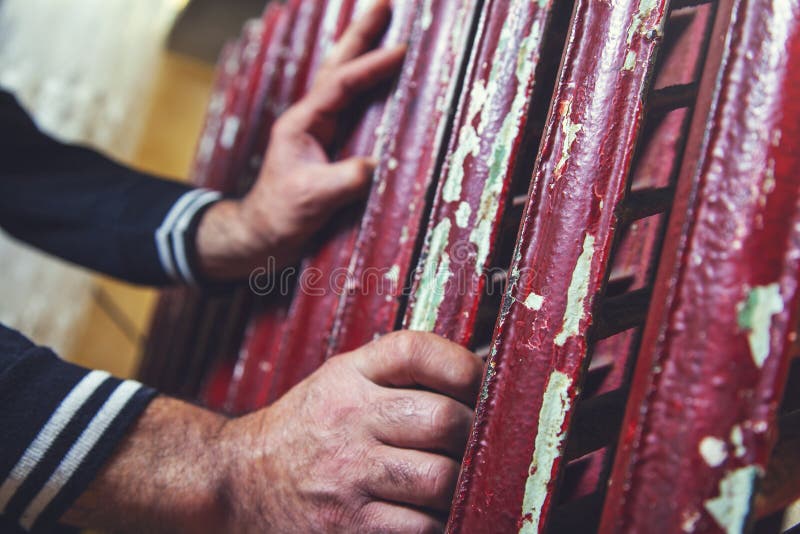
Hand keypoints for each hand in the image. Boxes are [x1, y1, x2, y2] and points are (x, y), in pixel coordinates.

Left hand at [195, 0, 405, 279]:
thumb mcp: (313, 197)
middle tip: (383, 3)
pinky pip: (349, 103)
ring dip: (360, 50)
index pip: (340, 84)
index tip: (401, 50)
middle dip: (359, 33)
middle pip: (336, 65)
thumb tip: (380, 165)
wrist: (262, 234)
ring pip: (341, 79)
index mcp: (302, 123)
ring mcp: (317, 129)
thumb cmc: (280, 214)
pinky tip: (375, 79)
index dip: (371, 66)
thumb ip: (346, 179)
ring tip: (380, 25)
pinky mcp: (326, 144)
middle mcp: (309, 119)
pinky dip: (364, 83)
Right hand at [220, 332, 482, 532]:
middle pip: (444, 420)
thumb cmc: (307, 427)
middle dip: (474, 434)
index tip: (479, 385)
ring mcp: (348, 476)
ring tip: (455, 480)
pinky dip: (439, 521)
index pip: (416, 352)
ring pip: (441, 480)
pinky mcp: (350, 527)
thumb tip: (478, 375)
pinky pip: (423, 528)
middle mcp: (349, 420)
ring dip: (461, 483)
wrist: (241, 479)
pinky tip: (432, 510)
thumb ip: (398, 373)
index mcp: (349, 376)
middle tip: (474, 442)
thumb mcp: (341, 380)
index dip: (462, 366)